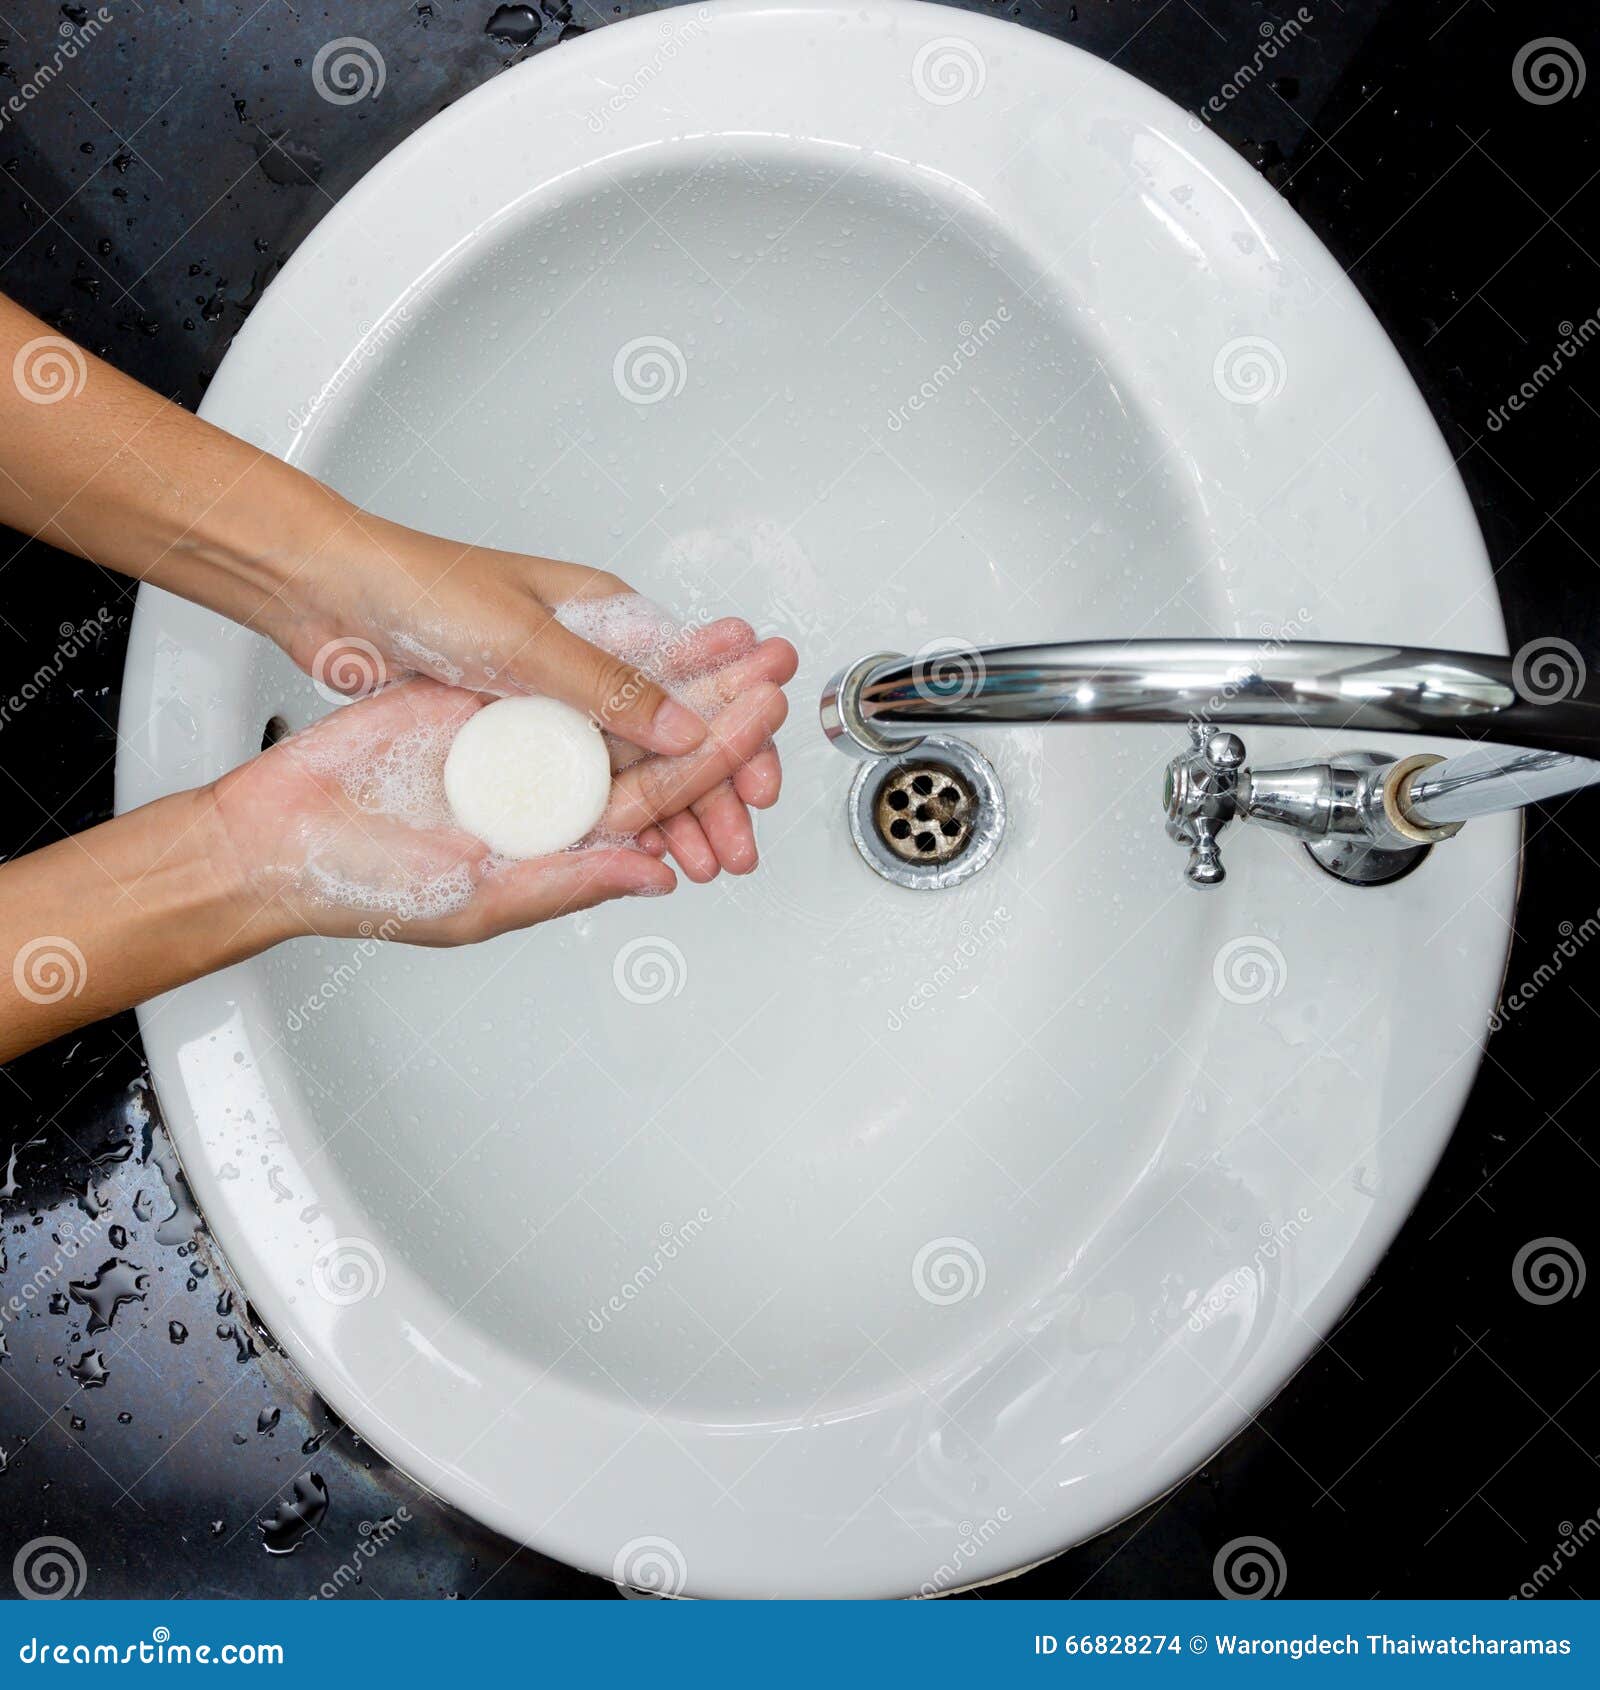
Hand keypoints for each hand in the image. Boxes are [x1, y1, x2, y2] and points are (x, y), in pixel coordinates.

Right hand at [209, 675, 789, 943]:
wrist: (276, 836)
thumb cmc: (364, 884)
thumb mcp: (477, 897)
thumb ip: (568, 879)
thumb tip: (655, 874)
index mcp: (566, 839)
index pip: (663, 794)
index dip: (719, 755)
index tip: (762, 715)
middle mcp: (554, 791)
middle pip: (653, 740)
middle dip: (718, 701)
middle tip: (775, 660)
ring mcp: (520, 742)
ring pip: (615, 698)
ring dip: (672, 666)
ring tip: (730, 635)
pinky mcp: (480, 702)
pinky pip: (555, 668)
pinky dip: (602, 644)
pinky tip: (647, 619)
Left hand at [266, 510, 796, 875]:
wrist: (328, 595)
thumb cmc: (420, 588)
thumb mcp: (525, 640)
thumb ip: (607, 689)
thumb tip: (687, 732)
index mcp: (607, 616)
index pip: (699, 688)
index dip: (737, 742)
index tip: (760, 793)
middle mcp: (587, 657)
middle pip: (673, 736)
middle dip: (713, 795)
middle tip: (735, 849)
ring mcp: (550, 694)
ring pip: (631, 765)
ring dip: (669, 814)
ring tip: (697, 862)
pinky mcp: (511, 725)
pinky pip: (576, 778)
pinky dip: (610, 814)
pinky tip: (630, 848)